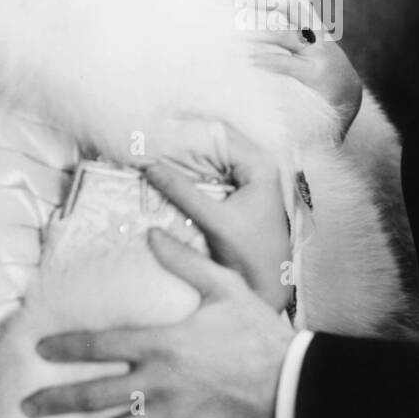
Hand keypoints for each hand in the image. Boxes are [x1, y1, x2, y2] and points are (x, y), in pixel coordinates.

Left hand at [24, 229, 292, 417]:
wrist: (290, 379)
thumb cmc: (256, 331)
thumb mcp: (223, 285)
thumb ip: (184, 260)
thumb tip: (152, 233)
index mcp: (162, 342)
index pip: (100, 346)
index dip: (66, 347)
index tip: (40, 350)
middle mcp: (159, 382)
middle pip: (94, 394)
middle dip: (56, 401)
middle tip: (27, 406)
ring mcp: (172, 415)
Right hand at [142, 122, 292, 310]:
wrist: (268, 286)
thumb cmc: (250, 254)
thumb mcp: (216, 221)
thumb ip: (184, 192)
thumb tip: (151, 168)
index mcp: (260, 165)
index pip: (220, 134)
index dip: (188, 131)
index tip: (157, 131)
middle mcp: (258, 165)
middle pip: (215, 143)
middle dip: (184, 142)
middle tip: (150, 139)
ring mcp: (249, 178)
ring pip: (212, 158)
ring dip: (185, 157)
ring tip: (154, 153)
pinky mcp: (240, 192)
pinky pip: (212, 174)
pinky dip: (191, 173)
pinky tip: (168, 174)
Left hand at [243, 0, 361, 141]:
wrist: (349, 94)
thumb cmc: (321, 68)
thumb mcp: (310, 44)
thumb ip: (292, 32)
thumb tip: (261, 23)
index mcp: (313, 25)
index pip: (290, 1)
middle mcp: (315, 34)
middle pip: (288, 10)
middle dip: (262, 5)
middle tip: (237, 8)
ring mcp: (316, 52)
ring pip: (287, 35)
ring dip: (261, 31)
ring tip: (240, 32)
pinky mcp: (314, 72)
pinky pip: (287, 63)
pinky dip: (268, 60)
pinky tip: (251, 60)